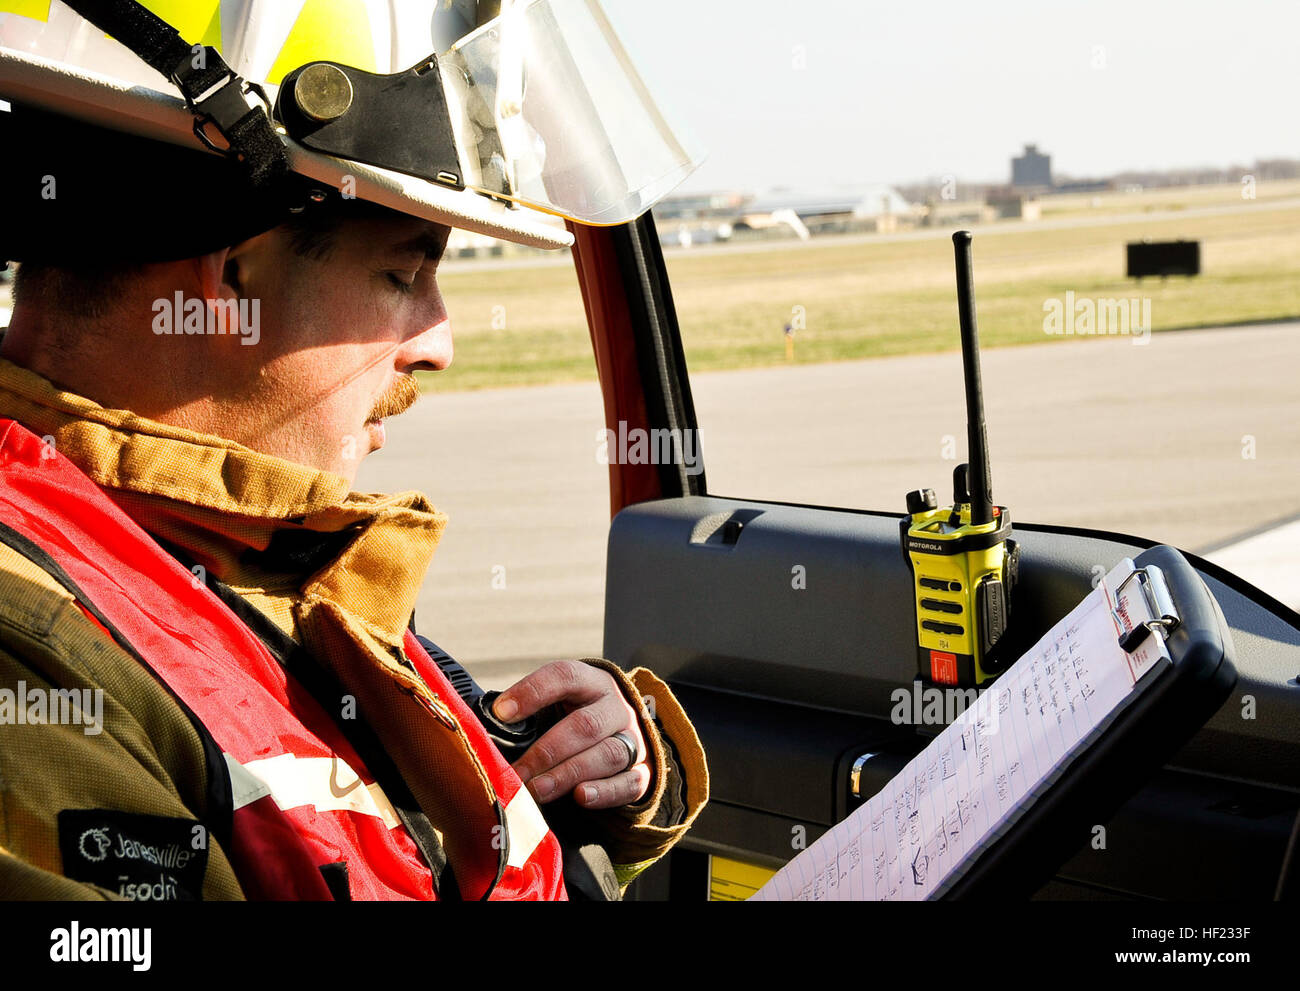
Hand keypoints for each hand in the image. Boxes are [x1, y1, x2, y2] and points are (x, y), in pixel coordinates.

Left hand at [494, 661, 649, 809]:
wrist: (625, 734)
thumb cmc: (577, 719)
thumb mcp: (559, 703)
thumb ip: (529, 713)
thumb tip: (487, 726)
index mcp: (591, 683)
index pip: (565, 677)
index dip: (533, 691)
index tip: (500, 713)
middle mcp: (616, 708)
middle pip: (585, 725)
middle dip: (546, 752)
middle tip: (516, 773)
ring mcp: (634, 740)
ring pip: (607, 754)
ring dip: (568, 774)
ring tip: (536, 790)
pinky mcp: (644, 772)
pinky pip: (629, 782)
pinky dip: (606, 792)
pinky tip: (581, 797)